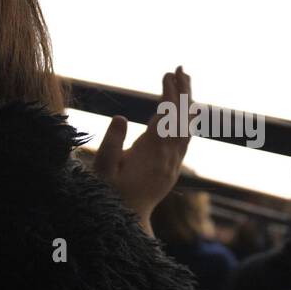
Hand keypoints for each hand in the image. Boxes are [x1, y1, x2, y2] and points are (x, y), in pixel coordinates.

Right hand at [94, 67, 192, 235]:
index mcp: (153, 154)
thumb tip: (121, 117)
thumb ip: (111, 144)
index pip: (167, 117)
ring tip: (186, 81)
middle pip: (183, 119)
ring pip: (187, 128)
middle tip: (182, 67)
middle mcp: (170, 157)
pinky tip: (186, 109)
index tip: (169, 73)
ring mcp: (174, 163)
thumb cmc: (110, 194)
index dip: (169, 94)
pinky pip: (186, 138)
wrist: (127, 222)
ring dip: (187, 103)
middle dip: (182, 91)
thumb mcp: (103, 170)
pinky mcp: (173, 168)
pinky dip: (187, 119)